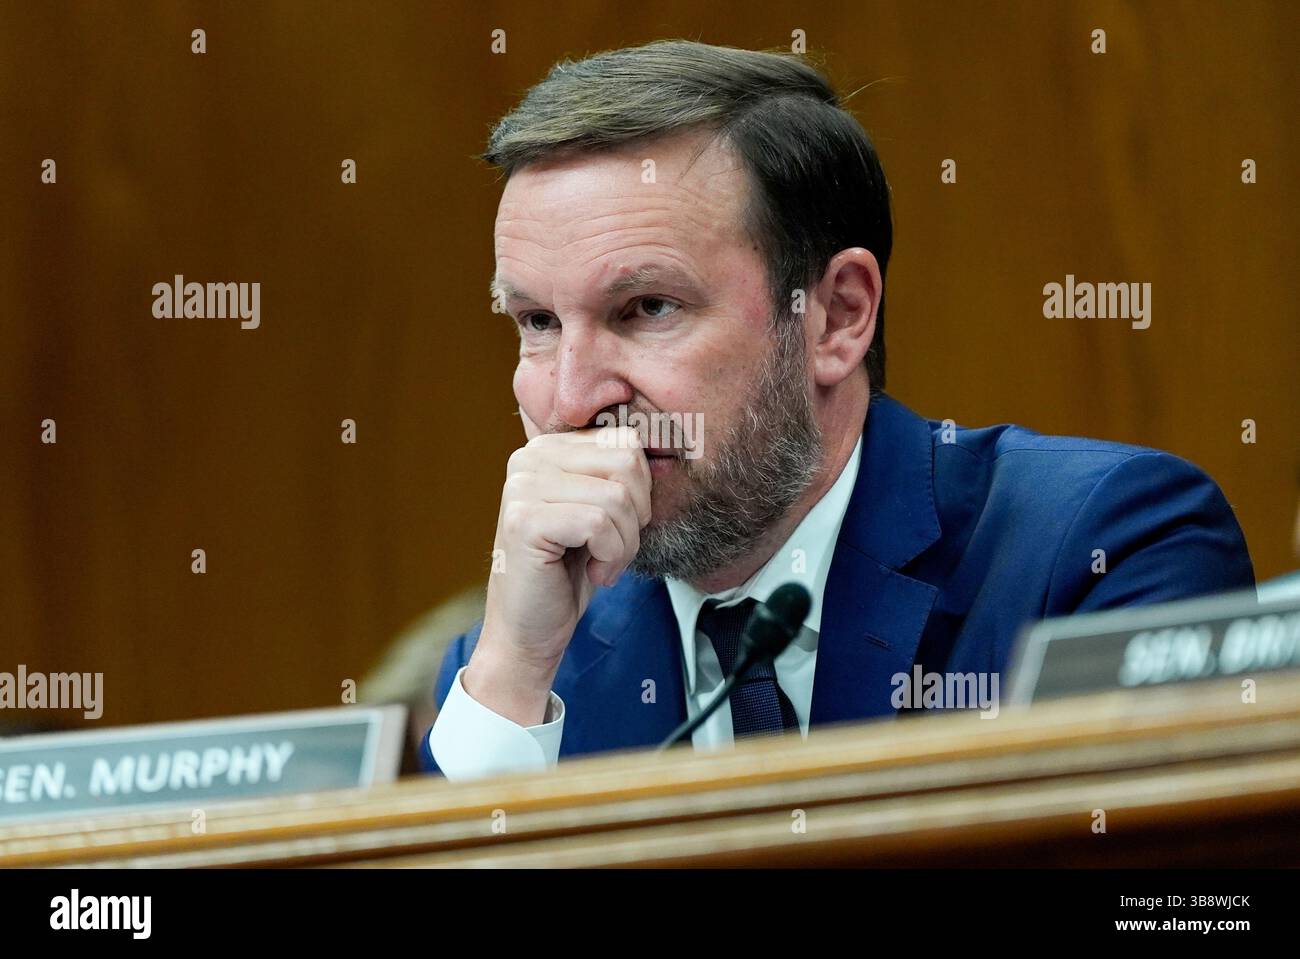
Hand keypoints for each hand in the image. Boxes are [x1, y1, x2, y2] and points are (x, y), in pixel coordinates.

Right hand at [464, 415, 651, 723]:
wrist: (531, 630)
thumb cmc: (570, 571)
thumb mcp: (599, 509)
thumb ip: (617, 473)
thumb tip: (663, 444)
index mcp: (548, 447)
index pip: (626, 441)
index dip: (640, 492)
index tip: (617, 527)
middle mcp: (529, 457)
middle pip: (626, 463)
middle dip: (636, 516)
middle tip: (613, 548)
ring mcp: (522, 486)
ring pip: (617, 497)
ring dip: (625, 543)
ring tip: (602, 563)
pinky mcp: (524, 520)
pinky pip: (599, 524)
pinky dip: (612, 557)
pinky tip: (594, 573)